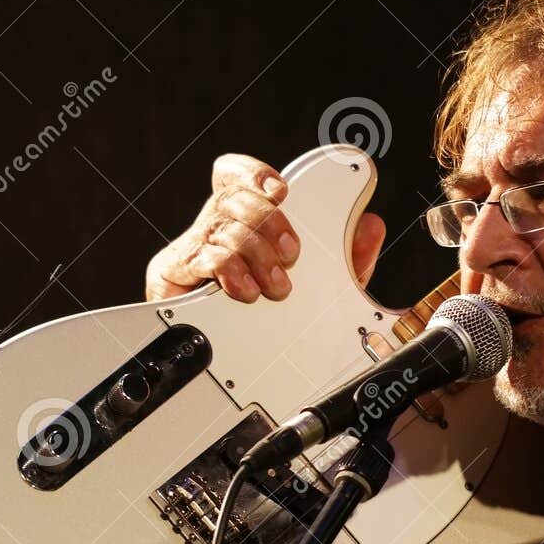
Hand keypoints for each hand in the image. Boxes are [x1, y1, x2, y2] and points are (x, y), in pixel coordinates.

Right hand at [145, 151, 385, 302]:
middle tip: (292, 254)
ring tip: (276, 285)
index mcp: (242, 223)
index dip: (253, 174)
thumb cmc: (269, 322)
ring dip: (256, 253)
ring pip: (220, 228)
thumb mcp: (322, 290)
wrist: (231, 370)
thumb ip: (347, 260)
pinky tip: (246, 289)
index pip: (233, 177)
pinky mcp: (172, 277)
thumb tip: (371, 225)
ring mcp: (191, 252)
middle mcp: (213, 231)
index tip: (280, 191)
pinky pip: (200, 258)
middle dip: (268, 222)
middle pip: (231, 199)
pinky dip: (229, 270)